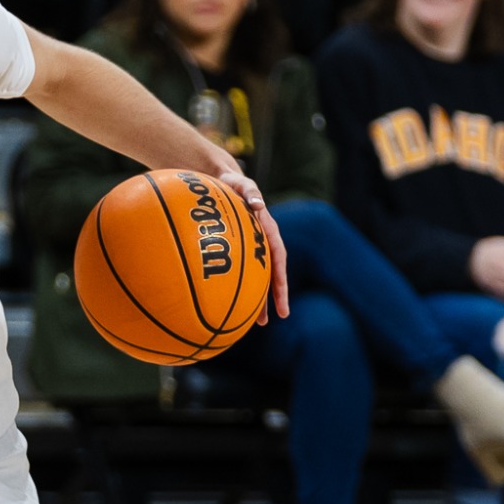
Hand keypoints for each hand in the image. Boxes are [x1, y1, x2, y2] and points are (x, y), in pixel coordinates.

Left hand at [219, 171, 287, 323]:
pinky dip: (241, 287)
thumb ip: (250, 193)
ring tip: (258, 322)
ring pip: (258, 276)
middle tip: (281, 316)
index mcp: (268, 230)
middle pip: (272, 272)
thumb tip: (259, 205)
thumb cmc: (231, 183)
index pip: (278, 257)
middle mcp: (263, 242)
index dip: (281, 277)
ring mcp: (252, 247)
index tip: (282, 295)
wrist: (220, 180)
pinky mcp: (240, 249)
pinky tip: (234, 305)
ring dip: (260, 298)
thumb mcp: (242, 184)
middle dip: (277, 295)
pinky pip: (242, 271)